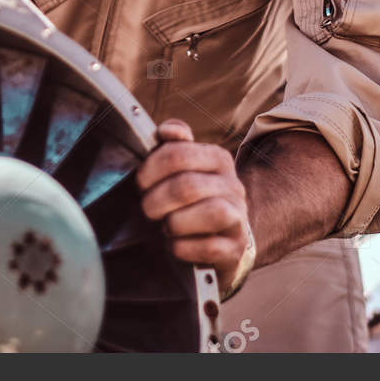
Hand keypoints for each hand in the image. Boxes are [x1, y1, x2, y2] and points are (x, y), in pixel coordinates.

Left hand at [136, 119, 255, 293]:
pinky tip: (176, 245)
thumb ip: (174, 145)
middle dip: (156, 201)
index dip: (150, 170)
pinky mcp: (235, 248)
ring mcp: (238, 218)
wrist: (215, 241)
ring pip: (211, 213)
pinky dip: (184, 248)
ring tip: (166, 227)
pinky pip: (211, 247)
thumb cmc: (190, 201)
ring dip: (175, 223)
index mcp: (218, 159)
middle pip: (188, 186)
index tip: (141, 183)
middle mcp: (233, 186)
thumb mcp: (181, 170)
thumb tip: (167, 131)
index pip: (178, 154)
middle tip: (148, 209)